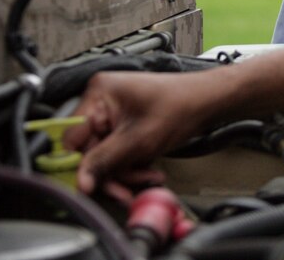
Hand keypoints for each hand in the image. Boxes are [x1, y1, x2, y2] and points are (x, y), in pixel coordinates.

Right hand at [65, 71, 205, 193]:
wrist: (211, 101)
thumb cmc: (182, 105)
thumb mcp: (139, 140)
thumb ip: (105, 161)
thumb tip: (80, 180)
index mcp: (99, 93)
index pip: (72, 137)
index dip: (79, 164)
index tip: (86, 185)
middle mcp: (103, 100)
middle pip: (91, 150)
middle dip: (111, 172)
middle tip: (124, 190)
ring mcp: (115, 113)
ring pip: (107, 155)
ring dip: (126, 172)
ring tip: (147, 178)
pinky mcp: (127, 124)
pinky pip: (120, 151)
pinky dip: (133, 165)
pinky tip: (149, 170)